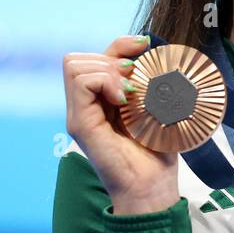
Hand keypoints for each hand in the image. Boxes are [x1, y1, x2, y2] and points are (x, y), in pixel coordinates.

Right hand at [62, 34, 180, 213]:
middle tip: (136, 80)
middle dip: (111, 58)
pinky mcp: (80, 124)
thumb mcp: (157, 106)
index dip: (120, 45)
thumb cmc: (158, 152)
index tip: (146, 47)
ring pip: (75, 65)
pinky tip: (125, 98)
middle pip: (80, 58)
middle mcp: (85, 106)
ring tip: (131, 91)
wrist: (152, 187)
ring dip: (108, 70)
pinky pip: (81, 82)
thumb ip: (148, 81)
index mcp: (101, 101)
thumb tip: (147, 48)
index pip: (96, 57)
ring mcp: (80, 115)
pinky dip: (105, 81)